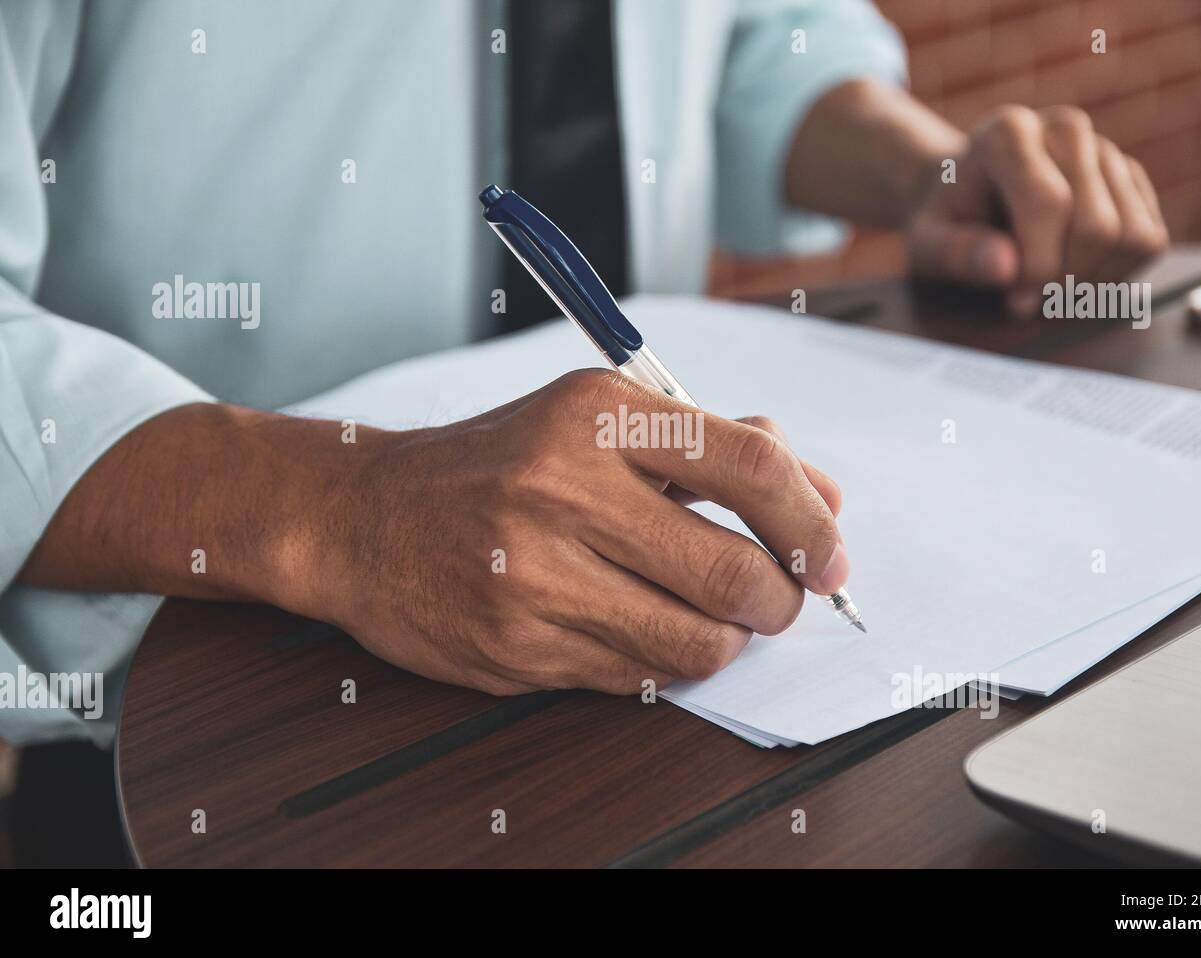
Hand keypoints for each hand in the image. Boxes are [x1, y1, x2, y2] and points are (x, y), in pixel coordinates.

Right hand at [312, 369, 848, 694]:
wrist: (364, 519)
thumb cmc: (497, 464)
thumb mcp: (597, 419)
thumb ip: (715, 447)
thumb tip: (823, 497)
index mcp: (597, 416)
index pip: (750, 466)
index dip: (812, 521)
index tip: (831, 554)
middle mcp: (564, 490)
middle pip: (735, 572)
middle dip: (782, 599)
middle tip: (778, 597)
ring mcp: (536, 576)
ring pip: (697, 643)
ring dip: (726, 639)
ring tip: (709, 615)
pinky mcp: (519, 647)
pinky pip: (639, 677)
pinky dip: (664, 662)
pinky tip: (639, 628)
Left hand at [906, 105, 1169, 316]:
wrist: (968, 202)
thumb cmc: (947, 225)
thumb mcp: (927, 244)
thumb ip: (955, 254)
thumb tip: (1004, 267)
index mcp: (1009, 132)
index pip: (1049, 204)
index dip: (1038, 267)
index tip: (1016, 303)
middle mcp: (1065, 129)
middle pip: (1098, 226)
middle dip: (1066, 281)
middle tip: (1032, 303)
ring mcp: (1106, 151)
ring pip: (1133, 237)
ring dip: (1094, 283)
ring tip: (1050, 293)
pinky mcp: (1133, 180)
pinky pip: (1150, 242)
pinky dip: (1117, 276)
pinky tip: (1074, 280)